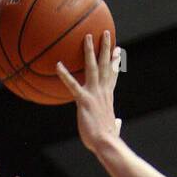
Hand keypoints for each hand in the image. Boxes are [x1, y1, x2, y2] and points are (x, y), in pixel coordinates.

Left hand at [56, 31, 122, 154]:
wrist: (106, 143)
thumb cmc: (108, 139)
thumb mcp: (113, 129)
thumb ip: (116, 124)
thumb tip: (118, 124)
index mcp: (108, 97)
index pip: (112, 76)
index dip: (115, 63)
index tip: (117, 51)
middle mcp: (103, 91)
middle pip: (105, 65)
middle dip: (105, 48)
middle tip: (104, 33)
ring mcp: (94, 94)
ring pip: (92, 67)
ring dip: (90, 51)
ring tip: (87, 36)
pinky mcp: (84, 100)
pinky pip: (72, 85)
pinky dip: (65, 75)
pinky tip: (57, 65)